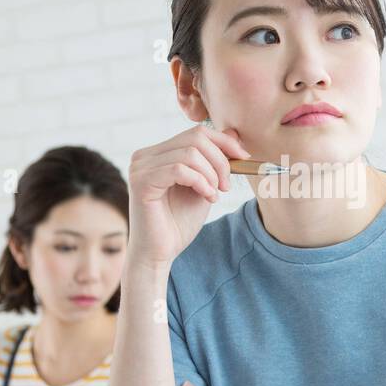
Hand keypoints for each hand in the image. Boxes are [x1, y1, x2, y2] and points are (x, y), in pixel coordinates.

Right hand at [126, 125, 250, 269]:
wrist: (160, 253)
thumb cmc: (179, 223)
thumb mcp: (205, 185)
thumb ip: (214, 161)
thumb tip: (234, 134)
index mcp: (158, 153)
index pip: (196, 132)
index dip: (224, 142)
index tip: (244, 159)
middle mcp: (145, 155)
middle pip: (195, 138)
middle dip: (220, 161)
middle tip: (226, 186)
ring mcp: (140, 167)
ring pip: (190, 153)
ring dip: (211, 175)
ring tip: (214, 194)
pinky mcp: (141, 182)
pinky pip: (179, 169)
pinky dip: (200, 182)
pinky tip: (206, 197)